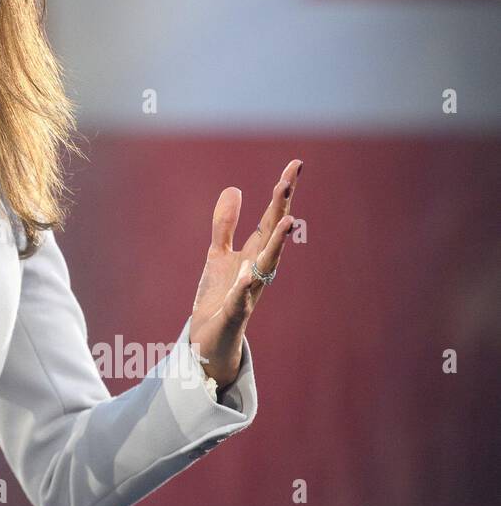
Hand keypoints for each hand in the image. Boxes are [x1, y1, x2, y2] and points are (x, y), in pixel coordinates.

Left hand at [188, 159, 302, 390]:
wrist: (210, 341)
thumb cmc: (219, 297)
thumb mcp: (218, 254)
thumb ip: (226, 224)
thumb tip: (234, 188)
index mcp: (254, 253)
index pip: (271, 217)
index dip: (282, 191)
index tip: (295, 164)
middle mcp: (257, 270)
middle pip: (273, 235)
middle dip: (282, 206)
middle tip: (290, 179)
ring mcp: (248, 292)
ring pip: (266, 266)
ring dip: (277, 244)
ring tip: (287, 221)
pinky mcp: (232, 314)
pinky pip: (240, 299)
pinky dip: (244, 287)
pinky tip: (247, 273)